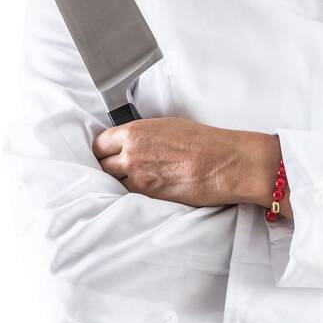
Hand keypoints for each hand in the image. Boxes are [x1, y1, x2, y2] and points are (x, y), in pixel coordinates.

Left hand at [92, 117, 242, 206]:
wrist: (222, 162)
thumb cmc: (203, 141)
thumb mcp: (167, 125)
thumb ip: (143, 134)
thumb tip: (133, 141)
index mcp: (134, 133)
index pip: (99, 144)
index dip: (102, 150)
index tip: (106, 153)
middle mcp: (131, 155)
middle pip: (101, 166)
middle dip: (107, 167)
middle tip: (116, 169)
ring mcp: (138, 178)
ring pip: (114, 184)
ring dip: (119, 183)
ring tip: (132, 180)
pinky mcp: (149, 197)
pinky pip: (130, 197)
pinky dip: (133, 195)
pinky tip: (144, 190)